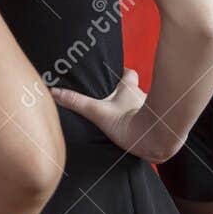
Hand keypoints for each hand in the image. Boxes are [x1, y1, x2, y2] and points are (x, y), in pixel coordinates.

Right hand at [48, 67, 166, 159]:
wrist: (157, 141)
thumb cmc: (131, 125)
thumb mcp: (98, 113)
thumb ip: (77, 103)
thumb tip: (55, 92)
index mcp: (129, 89)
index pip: (129, 73)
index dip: (123, 72)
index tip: (115, 74)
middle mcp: (142, 97)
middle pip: (135, 90)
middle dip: (126, 94)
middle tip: (114, 100)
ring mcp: (152, 111)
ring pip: (143, 106)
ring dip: (135, 110)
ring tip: (124, 120)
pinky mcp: (158, 126)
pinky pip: (150, 121)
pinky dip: (144, 125)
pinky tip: (136, 134)